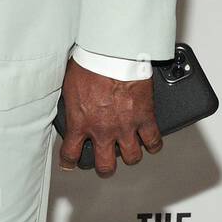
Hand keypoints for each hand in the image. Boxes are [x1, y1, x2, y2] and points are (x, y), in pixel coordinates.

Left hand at [58, 58, 161, 176]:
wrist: (111, 54)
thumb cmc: (88, 63)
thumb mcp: (68, 85)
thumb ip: (71, 102)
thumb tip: (69, 105)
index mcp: (80, 121)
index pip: (71, 152)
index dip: (69, 162)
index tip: (69, 164)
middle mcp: (103, 129)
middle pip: (105, 165)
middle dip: (104, 168)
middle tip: (104, 165)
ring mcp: (125, 126)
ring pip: (131, 157)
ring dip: (130, 156)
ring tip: (128, 151)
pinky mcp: (145, 118)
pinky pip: (153, 141)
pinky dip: (153, 144)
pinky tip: (150, 142)